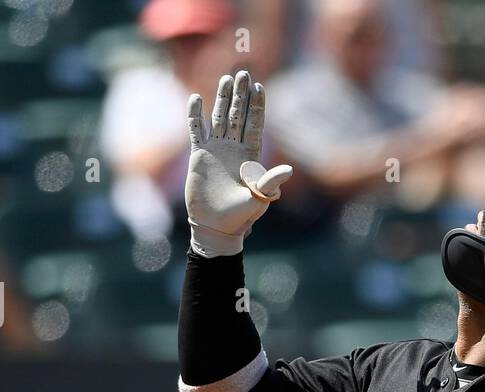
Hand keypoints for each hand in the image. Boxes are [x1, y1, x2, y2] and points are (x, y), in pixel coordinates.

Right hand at [185, 69, 292, 256]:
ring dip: (221, 99)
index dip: (257, 106)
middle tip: (243, 72)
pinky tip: (195, 98)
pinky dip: (195, 115)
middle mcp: (234, 149)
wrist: (216, 226)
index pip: (255, 125)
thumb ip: (270, 182)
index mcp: (251, 156)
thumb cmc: (241, 216)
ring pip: (219, 118)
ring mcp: (216, 150)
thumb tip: (289, 170)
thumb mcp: (259, 198)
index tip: (259, 86)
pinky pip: (196, 130)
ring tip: (225, 79)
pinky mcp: (199, 156)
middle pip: (238, 115)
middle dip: (241, 95)